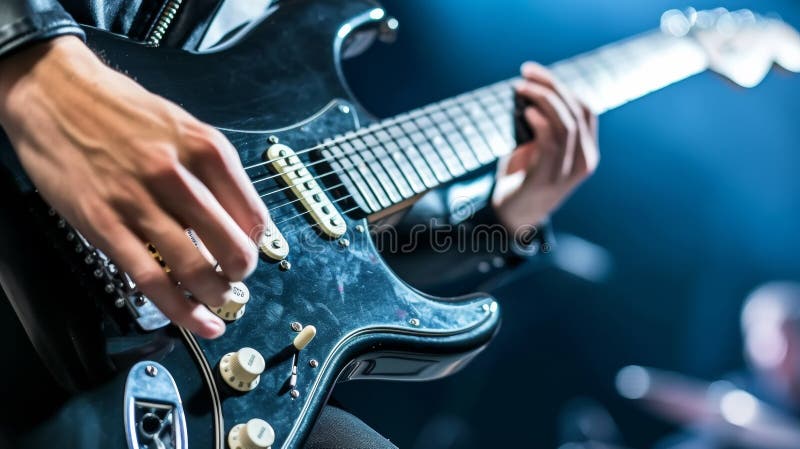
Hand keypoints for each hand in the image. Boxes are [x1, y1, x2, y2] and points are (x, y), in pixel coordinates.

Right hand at [0, 37, 269, 338]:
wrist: (52, 90)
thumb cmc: (118, 109)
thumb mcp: (182, 125)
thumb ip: (212, 169)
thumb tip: (237, 215)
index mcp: (205, 148)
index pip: (253, 214)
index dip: (258, 244)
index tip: (254, 252)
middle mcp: (176, 174)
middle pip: (231, 247)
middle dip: (241, 276)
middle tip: (237, 282)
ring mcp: (138, 201)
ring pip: (194, 269)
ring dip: (214, 297)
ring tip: (219, 303)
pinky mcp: (104, 224)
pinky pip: (149, 278)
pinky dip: (177, 308)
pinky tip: (192, 319)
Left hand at [492, 62, 598, 232]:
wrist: (511, 216)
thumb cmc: (523, 176)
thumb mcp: (538, 147)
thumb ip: (542, 124)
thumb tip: (529, 90)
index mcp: (587, 151)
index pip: (585, 110)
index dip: (563, 86)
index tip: (536, 73)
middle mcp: (584, 161)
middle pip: (575, 112)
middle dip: (551, 86)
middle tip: (526, 72)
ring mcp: (567, 172)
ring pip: (565, 125)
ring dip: (542, 99)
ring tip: (520, 87)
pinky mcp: (547, 179)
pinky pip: (551, 144)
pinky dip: (540, 122)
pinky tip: (525, 111)